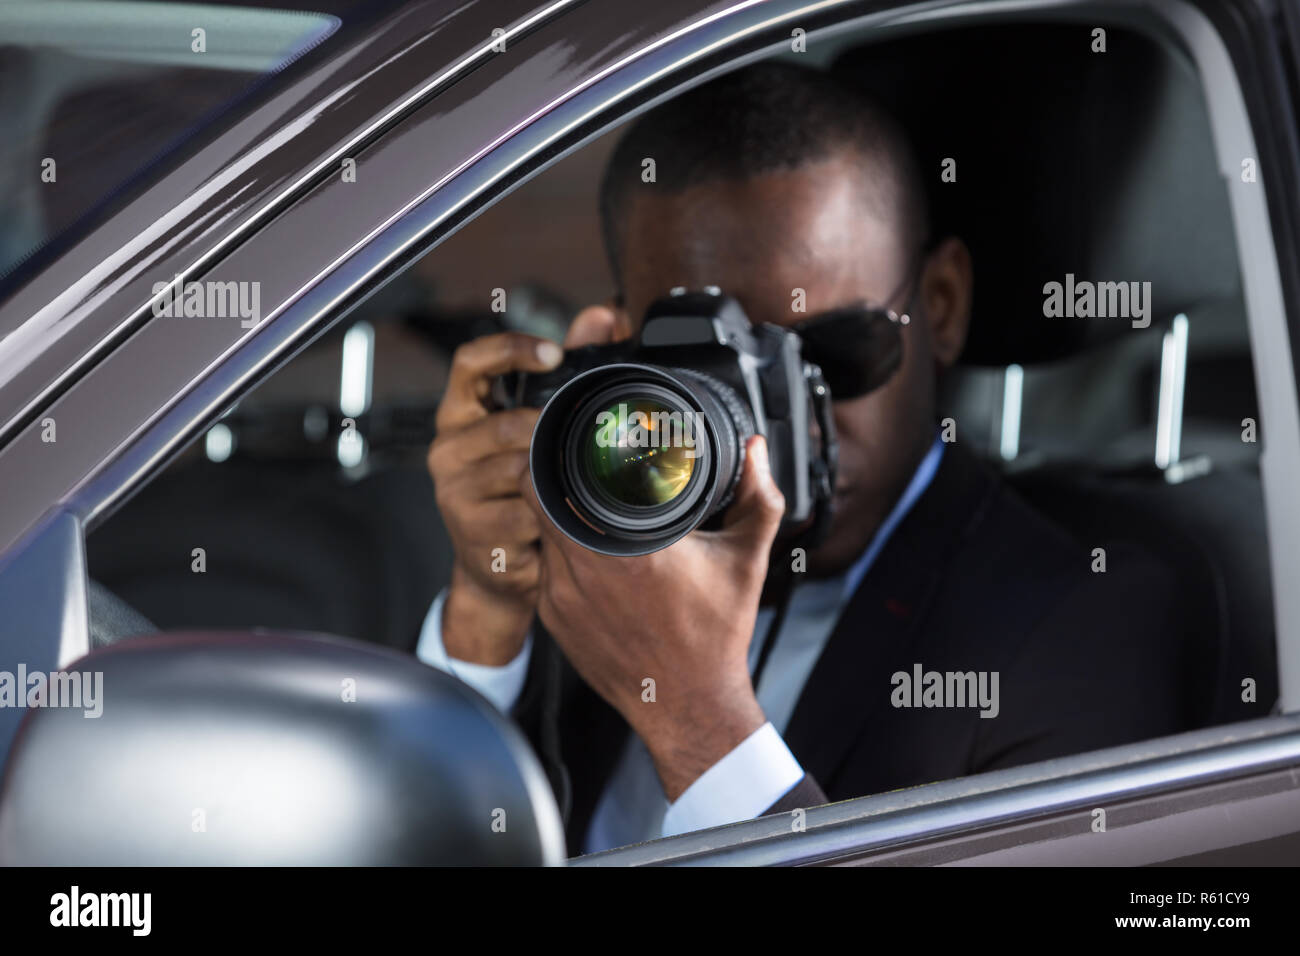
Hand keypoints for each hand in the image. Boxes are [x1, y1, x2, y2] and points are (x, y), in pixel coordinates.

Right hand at [428, 307, 626, 664]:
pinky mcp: (469, 528)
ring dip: (552, 480)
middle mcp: (448, 445)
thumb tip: (606, 314)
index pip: (471, 362)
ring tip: (566, 488)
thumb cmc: (519, 486)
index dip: (509, 349)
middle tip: (578, 448)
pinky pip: (525, 512)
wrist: (497, 567)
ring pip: (518, 469)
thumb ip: (568, 370)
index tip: (554, 353)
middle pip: (506, 423)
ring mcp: (453, 488)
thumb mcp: (537, 429)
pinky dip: (549, 517)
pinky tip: (556, 522)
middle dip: (550, 436)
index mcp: (461, 411)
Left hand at [524, 432, 785, 799]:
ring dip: (556, 520)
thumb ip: (758, 498)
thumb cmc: (715, 637)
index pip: (559, 482)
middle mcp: (583, 572)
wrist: (689, 706)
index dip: (558, 456)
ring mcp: (561, 598)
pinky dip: (561, 558)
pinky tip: (590, 559)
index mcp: (625, 549)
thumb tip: (756, 452)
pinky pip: (545, 572)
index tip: (572, 442)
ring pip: (540, 537)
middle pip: (538, 502)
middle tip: (573, 467)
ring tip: (584, 511)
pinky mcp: (553, 620)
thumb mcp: (746, 560)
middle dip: (552, 480)